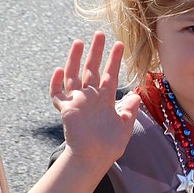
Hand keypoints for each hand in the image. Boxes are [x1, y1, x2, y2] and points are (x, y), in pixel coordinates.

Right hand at [49, 30, 140, 164]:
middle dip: (96, 52)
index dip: (114, 60)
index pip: (110, 75)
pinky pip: (58, 94)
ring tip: (79, 42)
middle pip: (92, 69)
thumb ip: (130, 111)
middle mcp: (91, 97)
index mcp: (106, 99)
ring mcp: (77, 102)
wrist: (94, 158)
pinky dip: (56, 82)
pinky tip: (59, 69)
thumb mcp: (125, 126)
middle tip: (99, 34)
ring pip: (74, 75)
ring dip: (75, 59)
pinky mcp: (66, 110)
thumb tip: (137, 96)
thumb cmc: (110, 145)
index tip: (120, 45)